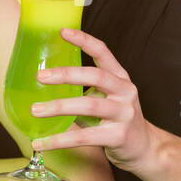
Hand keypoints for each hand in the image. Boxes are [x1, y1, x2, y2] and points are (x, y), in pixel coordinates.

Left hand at [29, 28, 155, 171]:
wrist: (144, 149)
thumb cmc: (117, 121)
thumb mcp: (107, 97)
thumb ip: (85, 90)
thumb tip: (44, 84)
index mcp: (120, 78)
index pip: (103, 52)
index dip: (84, 40)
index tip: (62, 32)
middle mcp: (125, 92)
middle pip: (95, 76)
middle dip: (66, 74)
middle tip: (40, 76)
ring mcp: (124, 114)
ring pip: (89, 106)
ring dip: (59, 107)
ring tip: (35, 110)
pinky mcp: (119, 136)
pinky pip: (84, 137)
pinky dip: (60, 140)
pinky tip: (41, 143)